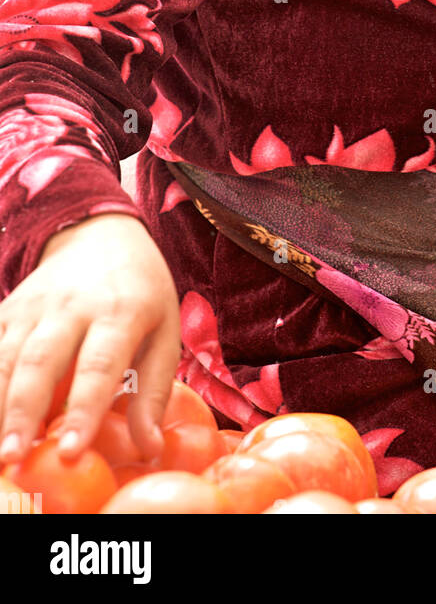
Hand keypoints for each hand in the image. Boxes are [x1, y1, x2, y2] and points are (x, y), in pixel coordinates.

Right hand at [0, 213, 180, 465]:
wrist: (101, 234)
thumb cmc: (140, 291)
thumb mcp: (164, 330)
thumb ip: (155, 390)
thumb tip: (149, 448)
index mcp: (120, 311)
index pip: (99, 365)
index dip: (83, 410)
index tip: (71, 452)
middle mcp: (72, 306)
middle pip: (41, 361)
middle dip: (24, 412)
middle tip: (15, 457)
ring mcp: (35, 306)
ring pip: (6, 357)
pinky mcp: (9, 308)